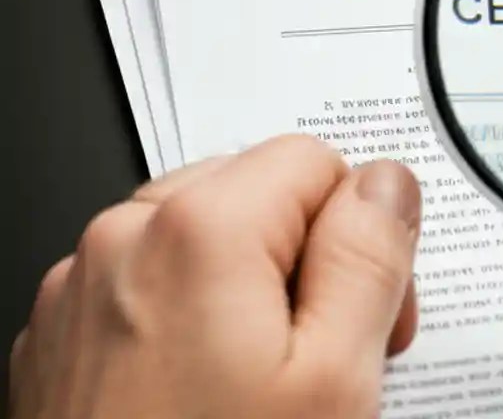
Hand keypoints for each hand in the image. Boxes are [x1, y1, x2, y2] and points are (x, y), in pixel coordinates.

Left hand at [9, 134, 421, 417]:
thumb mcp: (334, 378)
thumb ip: (370, 256)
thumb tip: (388, 185)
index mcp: (198, 230)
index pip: (320, 162)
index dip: (365, 238)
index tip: (369, 316)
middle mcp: (123, 240)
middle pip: (258, 192)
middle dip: (307, 260)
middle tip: (324, 358)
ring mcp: (79, 290)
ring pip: (202, 240)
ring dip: (249, 292)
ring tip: (263, 388)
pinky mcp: (59, 338)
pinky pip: (148, 288)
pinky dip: (190, 322)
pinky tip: (206, 400)